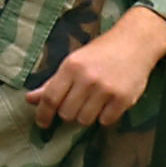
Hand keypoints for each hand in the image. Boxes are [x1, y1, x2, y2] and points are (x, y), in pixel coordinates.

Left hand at [25, 6, 165, 129]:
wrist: (136, 43)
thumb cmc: (101, 53)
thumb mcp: (74, 62)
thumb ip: (52, 83)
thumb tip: (30, 99)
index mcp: (71, 67)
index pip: (50, 98)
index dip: (43, 114)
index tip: (42, 124)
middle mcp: (87, 79)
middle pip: (67, 113)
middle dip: (69, 112)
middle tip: (78, 102)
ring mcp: (106, 90)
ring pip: (85, 120)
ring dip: (86, 115)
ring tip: (94, 101)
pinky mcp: (123, 99)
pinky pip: (105, 121)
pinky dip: (105, 116)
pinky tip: (108, 103)